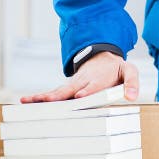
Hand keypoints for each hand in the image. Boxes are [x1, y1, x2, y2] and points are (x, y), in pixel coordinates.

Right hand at [19, 51, 138, 103]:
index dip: (86, 91)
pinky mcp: (67, 88)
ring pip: (57, 92)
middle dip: (58, 95)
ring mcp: (73, 84)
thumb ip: (132, 82)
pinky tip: (26, 102)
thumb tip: (132, 96)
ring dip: (43, 97)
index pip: (92, 86)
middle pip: (69, 89)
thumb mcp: (129, 71)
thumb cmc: (116, 68)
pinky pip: (53, 94)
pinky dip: (40, 98)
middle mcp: (82, 81)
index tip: (79, 96)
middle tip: (47, 101)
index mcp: (98, 78)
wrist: (103, 56)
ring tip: (27, 102)